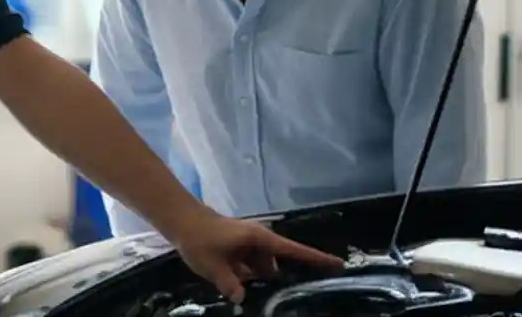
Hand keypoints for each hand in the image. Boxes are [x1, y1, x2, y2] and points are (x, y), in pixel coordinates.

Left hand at [169, 210, 343, 303]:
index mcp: (261, 240)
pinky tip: (240, 290)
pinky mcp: (240, 251)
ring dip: (257, 282)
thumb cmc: (200, 239)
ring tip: (255, 296)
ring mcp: (250, 247)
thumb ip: (230, 283)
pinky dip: (247, 278)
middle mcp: (260, 242)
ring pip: (263, 270)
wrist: (182, 222)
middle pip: (278, 266)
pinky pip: (251, 269)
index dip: (317, 259)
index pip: (295, 251)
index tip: (339, 264)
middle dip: (276, 282)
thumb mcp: (213, 265)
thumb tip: (242, 300)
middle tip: (279, 300)